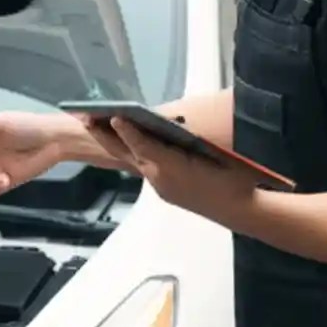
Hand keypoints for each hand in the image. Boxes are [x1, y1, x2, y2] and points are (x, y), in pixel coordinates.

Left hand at [108, 117, 255, 221]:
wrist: (241, 209)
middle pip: (127, 154)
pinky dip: (132, 152)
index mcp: (173, 168)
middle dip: (105, 136)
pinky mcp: (164, 191)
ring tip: (98, 125)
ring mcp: (160, 186)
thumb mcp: (213, 152)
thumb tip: (165, 120)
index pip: (144, 146)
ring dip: (116, 143)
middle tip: (86, 118)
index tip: (114, 116)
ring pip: (133, 161)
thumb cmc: (233, 175)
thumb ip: (187, 138)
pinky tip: (126, 141)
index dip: (128, 131)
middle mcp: (160, 178)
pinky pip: (143, 167)